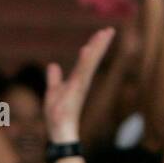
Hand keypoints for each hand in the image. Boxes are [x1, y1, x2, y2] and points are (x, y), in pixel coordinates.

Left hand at [45, 27, 115, 142]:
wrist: (59, 132)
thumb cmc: (57, 116)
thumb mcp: (53, 92)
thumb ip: (54, 78)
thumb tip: (53, 65)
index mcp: (77, 80)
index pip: (86, 60)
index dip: (94, 46)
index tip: (101, 33)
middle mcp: (81, 82)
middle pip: (92, 59)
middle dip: (100, 44)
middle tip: (110, 30)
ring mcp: (80, 86)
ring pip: (90, 63)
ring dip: (97, 48)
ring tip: (104, 34)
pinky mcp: (77, 91)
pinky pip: (82, 73)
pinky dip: (85, 61)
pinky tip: (87, 49)